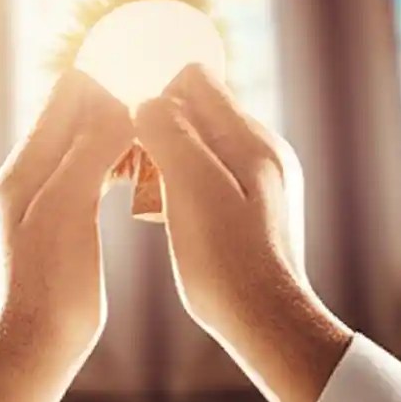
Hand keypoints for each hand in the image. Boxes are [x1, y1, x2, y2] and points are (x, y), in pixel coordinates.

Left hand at [0, 69, 131, 401]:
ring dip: (114, 135)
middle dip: (112, 105)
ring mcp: (37, 202)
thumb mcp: (70, 209)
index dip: (105, 83)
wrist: (37, 347)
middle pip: (71, 118)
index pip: (64, 99)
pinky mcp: (55, 225)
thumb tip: (115, 101)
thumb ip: (88, 151)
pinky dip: (111, 164)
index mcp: (21, 171)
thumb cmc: (53, 286)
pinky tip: (137, 171)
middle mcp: (22, 179)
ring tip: (153, 135)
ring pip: (80, 146)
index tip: (147, 77)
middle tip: (158, 104)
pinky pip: (85, 174)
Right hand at [135, 64, 351, 401]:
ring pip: (205, 141)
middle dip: (163, 127)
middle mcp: (265, 149)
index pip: (196, 78)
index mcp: (251, 139)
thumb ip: (169, 134)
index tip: (134, 132)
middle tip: (142, 170)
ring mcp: (266, 176)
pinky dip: (188, 181)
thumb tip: (147, 101)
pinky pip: (215, 170)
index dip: (158, 97)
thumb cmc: (226, 262)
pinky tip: (178, 214)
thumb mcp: (190, 190)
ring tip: (157, 197)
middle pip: (200, 108)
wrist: (266, 322)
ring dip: (173, 157)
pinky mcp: (259, 203)